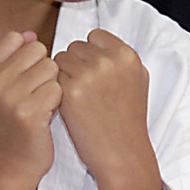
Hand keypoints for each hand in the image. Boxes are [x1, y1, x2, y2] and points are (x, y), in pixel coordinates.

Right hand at [0, 30, 61, 188]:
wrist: (8, 167)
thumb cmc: (9, 126)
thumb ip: (10, 58)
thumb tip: (29, 34)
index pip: (16, 38)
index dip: (28, 56)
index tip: (22, 79)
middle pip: (37, 50)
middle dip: (42, 69)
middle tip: (34, 94)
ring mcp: (9, 97)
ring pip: (50, 67)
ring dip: (51, 85)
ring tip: (40, 104)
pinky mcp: (29, 113)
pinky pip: (57, 88)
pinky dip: (57, 102)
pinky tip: (46, 116)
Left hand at [55, 29, 155, 185]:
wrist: (122, 152)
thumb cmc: (128, 119)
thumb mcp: (138, 79)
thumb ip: (120, 58)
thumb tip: (99, 42)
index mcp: (126, 55)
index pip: (94, 36)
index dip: (90, 54)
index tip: (94, 72)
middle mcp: (108, 61)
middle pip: (74, 47)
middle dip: (75, 64)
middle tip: (85, 88)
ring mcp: (88, 75)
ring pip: (59, 60)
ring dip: (63, 75)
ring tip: (78, 97)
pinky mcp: (70, 91)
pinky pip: (52, 77)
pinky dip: (56, 89)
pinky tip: (69, 104)